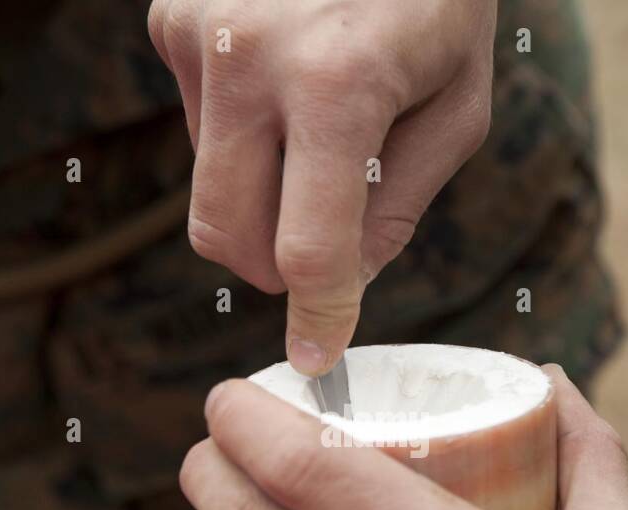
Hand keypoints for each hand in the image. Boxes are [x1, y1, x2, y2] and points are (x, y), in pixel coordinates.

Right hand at [148, 0, 497, 374]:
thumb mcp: (456, 104)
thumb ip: (397, 206)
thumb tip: (342, 283)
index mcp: (336, 85)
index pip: (307, 249)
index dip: (316, 316)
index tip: (315, 358)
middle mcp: (247, 59)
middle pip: (227, 236)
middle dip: (274, 270)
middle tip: (317, 262)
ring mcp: (196, 34)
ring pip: (208, 188)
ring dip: (260, 197)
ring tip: (319, 133)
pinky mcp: (171, 19)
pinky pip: (198, 127)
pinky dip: (242, 136)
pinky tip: (286, 81)